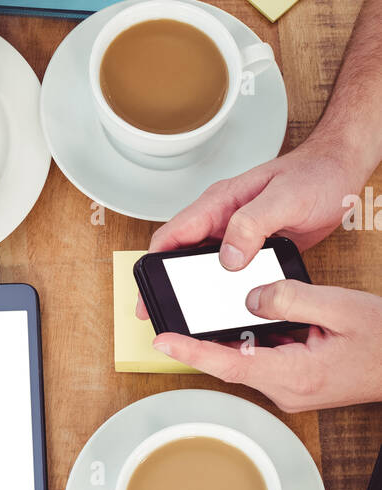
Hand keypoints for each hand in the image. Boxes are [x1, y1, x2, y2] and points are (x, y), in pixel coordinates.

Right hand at [135, 138, 360, 318]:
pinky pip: (231, 271)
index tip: (147, 290)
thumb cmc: (315, 175)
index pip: (173, 234)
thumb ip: (252, 224)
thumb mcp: (284, 198)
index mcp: (220, 203)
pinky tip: (230, 306)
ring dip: (197, 288)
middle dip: (168, 284)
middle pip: (181, 254)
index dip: (154, 263)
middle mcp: (223, 219)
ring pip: (205, 266)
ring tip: (195, 318)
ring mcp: (237, 234)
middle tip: (164, 314)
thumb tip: (227, 257)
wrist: (341, 171)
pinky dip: (225, 289)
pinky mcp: (254, 248)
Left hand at [152, 283, 381, 411]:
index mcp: (295, 374)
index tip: (162, 341)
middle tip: (173, 316)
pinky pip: (264, 361)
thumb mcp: (340, 307)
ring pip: (247, 360)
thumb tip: (252, 297)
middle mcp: (287, 390)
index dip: (191, 351)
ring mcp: (291, 391)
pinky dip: (252, 341)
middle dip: (202, 340)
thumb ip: (290, 299)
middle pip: (232, 362)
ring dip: (230, 338)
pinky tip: (252, 319)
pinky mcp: (296, 385)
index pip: (229, 362)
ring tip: (205, 312)